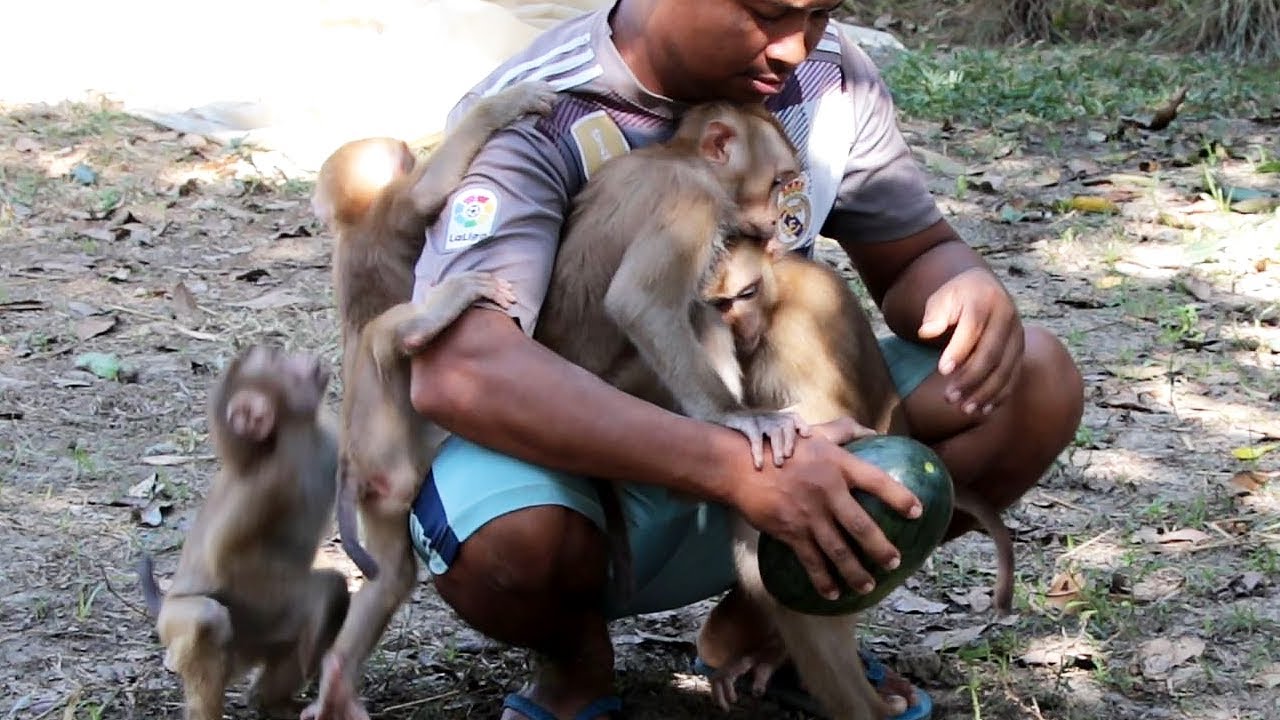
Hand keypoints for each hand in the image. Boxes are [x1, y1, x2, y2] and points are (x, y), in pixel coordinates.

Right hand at [729, 417, 922, 599]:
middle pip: (862, 526)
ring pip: (839, 550)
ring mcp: (808, 514)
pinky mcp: (790, 531)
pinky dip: (824, 580)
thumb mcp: (815, 435)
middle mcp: (827, 491)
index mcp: (837, 465)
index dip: (899, 497)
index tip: (917, 512)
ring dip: (856, 572)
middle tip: (894, 562)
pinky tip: (833, 593)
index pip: (876, 481)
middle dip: (881, 549)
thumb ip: (844, 431)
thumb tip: (872, 431)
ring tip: (869, 585)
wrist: (740, 468)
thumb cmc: (780, 448)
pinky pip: (812, 561)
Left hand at [917, 267, 1023, 416]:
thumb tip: (926, 331)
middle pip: (991, 353)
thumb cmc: (957, 297)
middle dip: (971, 378)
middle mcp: (1007, 317)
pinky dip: (1000, 394)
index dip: (959, 350)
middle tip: (949, 398)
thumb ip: (934, 314)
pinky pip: (1014, 376)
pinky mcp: (1020, 351)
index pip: (973, 328)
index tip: (942, 371)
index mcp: (986, 300)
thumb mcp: (942, 297)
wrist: (984, 288)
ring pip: (1005, 369)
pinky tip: (983, 409)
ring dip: (985, 392)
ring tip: (964, 409)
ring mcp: (1017, 336)